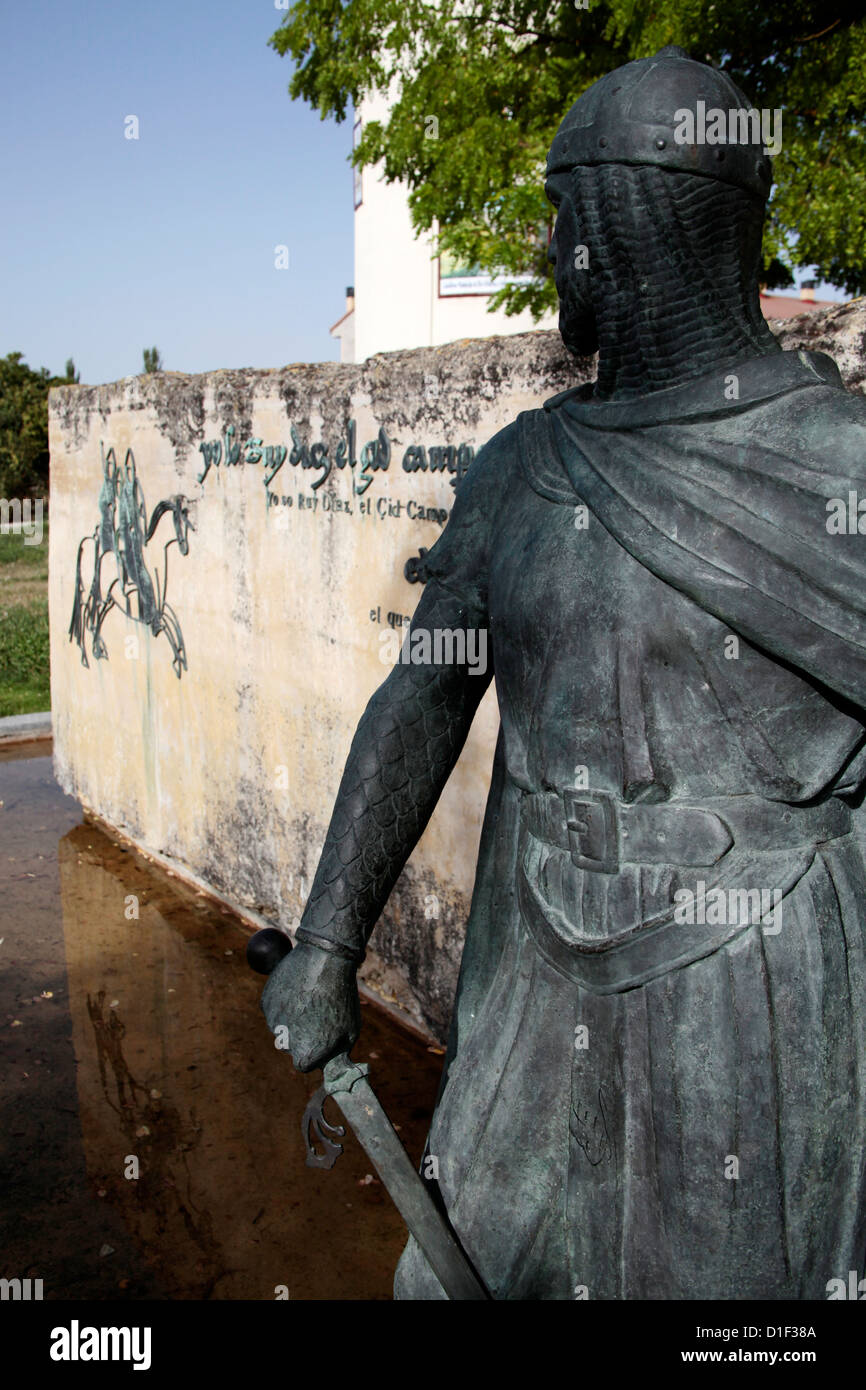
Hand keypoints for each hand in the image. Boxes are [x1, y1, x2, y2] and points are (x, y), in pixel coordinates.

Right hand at [261, 941, 360, 1071]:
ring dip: (293, 1019)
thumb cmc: (342, 997)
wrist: (325, 958)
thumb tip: (330, 1066)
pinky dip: (284, 1004)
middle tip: (318, 1014)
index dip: (314, 1052)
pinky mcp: (266, 1002)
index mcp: (306, 1052)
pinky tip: (299, 989)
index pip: (304, 1065)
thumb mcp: (350, 1030)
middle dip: (302, 1036)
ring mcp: (273, 1021)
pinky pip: (275, 1010)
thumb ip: (337, 1054)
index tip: (322, 1039)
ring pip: (281, 1028)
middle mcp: (285, 1041)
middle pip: (291, 1047)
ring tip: (311, 998)